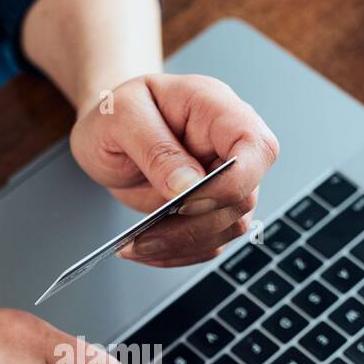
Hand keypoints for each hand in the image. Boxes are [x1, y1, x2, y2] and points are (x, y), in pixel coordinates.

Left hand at [70, 72, 278, 266]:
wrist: (107, 130)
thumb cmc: (116, 111)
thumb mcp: (121, 117)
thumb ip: (156, 149)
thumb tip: (188, 187)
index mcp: (216, 109)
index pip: (256, 147)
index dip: (233, 182)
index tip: (186, 203)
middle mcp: (228, 146)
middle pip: (243, 198)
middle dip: (194, 226)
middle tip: (144, 237)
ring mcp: (223, 181)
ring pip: (229, 228)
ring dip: (183, 245)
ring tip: (136, 246)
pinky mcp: (210, 209)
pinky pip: (208, 243)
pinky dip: (176, 253)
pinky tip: (145, 247)